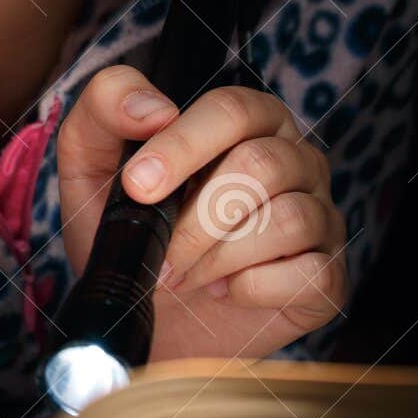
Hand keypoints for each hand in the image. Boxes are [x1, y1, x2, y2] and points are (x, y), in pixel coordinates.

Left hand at [56, 65, 347, 360]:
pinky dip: (251, 289)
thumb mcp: (91, 162)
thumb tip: (153, 108)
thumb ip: (105, 106)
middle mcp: (294, 160)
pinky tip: (221, 291)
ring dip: (217, 256)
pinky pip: (310, 274)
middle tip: (157, 253)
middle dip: (194, 219)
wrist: (140, 311)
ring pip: (287, 220)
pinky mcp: (326, 276)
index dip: (182, 145)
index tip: (138, 186)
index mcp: (247, 121)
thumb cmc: (124, 228)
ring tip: (181, 273)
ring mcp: (318, 217)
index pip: (232, 110)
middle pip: (261, 165)